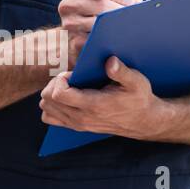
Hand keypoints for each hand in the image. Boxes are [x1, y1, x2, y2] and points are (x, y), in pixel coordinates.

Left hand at [40, 54, 157, 137]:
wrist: (143, 121)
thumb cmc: (139, 99)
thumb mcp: (136, 82)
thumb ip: (122, 71)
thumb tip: (110, 61)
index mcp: (93, 105)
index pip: (58, 94)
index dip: (60, 80)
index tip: (71, 73)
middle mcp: (81, 117)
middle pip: (47, 100)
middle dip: (53, 84)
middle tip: (68, 78)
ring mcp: (77, 124)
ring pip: (46, 109)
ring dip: (51, 95)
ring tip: (67, 87)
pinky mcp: (77, 127)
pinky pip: (51, 118)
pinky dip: (53, 106)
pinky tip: (67, 97)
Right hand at [58, 0, 144, 67]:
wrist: (81, 33)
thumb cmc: (100, 10)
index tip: (133, 1)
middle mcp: (67, 5)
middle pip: (100, 6)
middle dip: (122, 10)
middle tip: (136, 15)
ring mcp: (69, 24)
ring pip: (98, 24)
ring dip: (118, 25)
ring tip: (131, 25)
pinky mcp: (73, 42)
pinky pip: (95, 40)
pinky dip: (110, 40)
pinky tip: (121, 38)